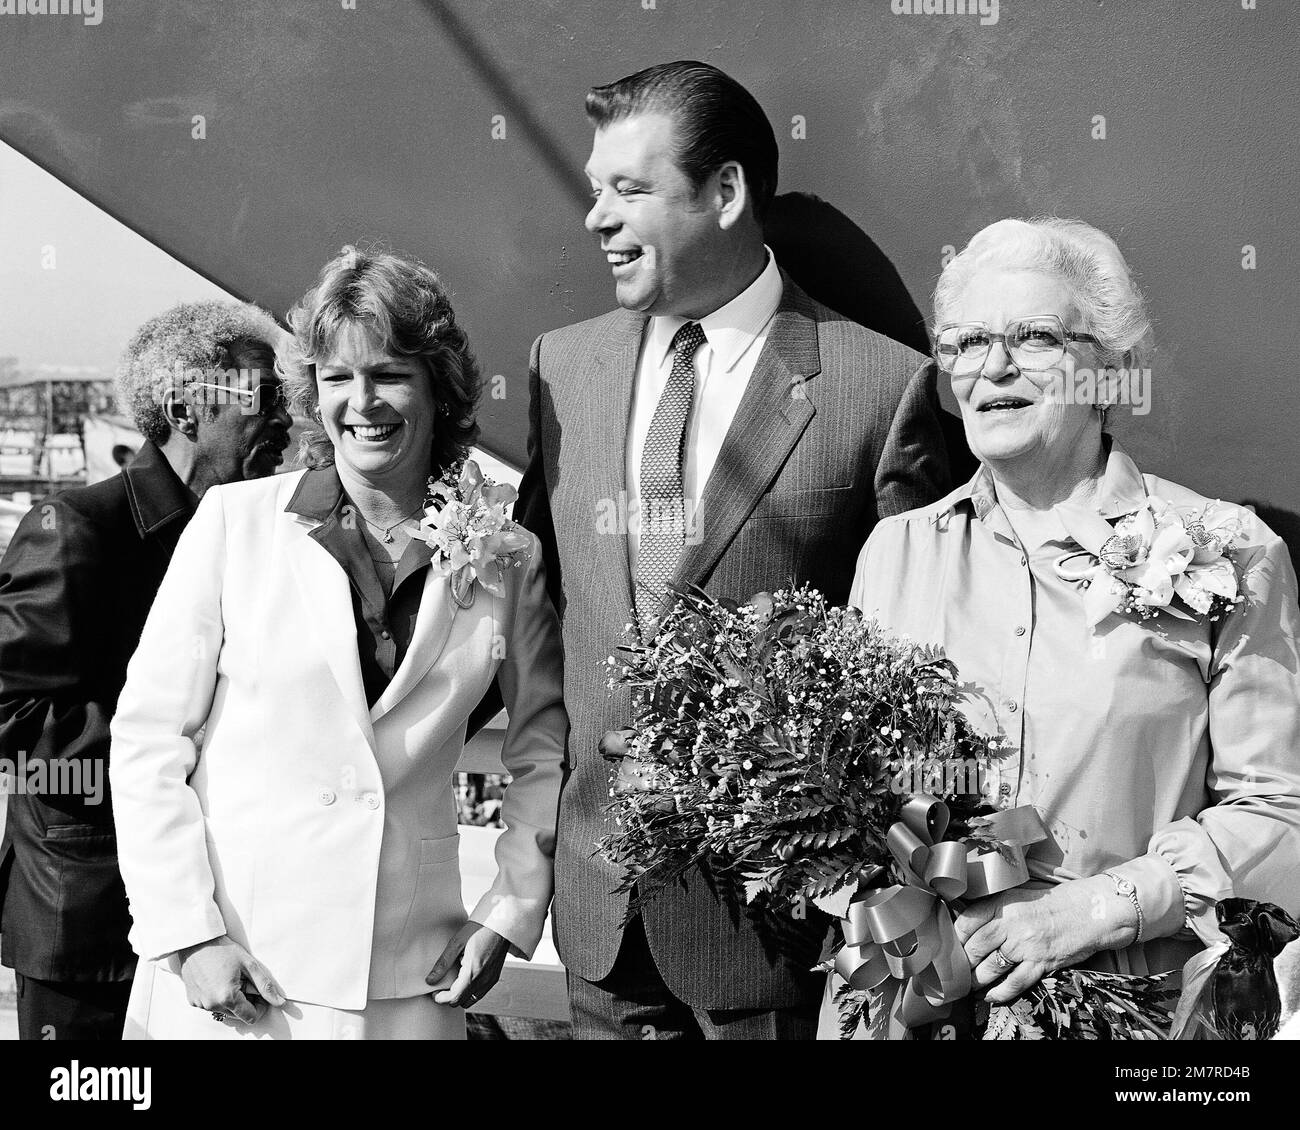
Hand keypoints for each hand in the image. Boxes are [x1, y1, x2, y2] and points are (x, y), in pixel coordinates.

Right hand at [177, 935, 285, 1023]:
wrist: (197, 942)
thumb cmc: (223, 950)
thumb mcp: (249, 964)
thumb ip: (265, 985)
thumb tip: (279, 1001)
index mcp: (228, 998)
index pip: (251, 1017)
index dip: (260, 1006)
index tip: (260, 994)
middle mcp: (212, 1005)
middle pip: (238, 1015)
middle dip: (245, 1001)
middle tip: (245, 981)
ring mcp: (201, 1004)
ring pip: (224, 1011)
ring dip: (231, 1000)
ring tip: (230, 979)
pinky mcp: (192, 1001)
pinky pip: (210, 1006)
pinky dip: (217, 998)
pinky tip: (217, 981)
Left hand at [426, 922, 510, 1007]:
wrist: (500, 922)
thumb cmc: (479, 929)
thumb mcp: (456, 943)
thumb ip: (443, 964)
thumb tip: (431, 979)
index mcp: (472, 972)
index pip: (454, 998)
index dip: (441, 998)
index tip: (434, 992)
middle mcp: (483, 980)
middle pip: (462, 1002)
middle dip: (449, 997)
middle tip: (441, 987)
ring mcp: (491, 979)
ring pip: (472, 999)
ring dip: (461, 995)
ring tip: (453, 982)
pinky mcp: (495, 976)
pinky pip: (480, 992)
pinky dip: (470, 990)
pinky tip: (465, 977)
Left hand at [953, 877, 1138, 1003]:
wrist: (1090, 911)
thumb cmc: (1053, 901)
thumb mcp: (1019, 895)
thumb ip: (996, 908)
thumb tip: (971, 924)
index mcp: (1003, 903)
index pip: (967, 922)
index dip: (956, 937)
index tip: (952, 945)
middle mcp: (1010, 924)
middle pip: (975, 948)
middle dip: (964, 963)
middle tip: (959, 970)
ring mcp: (1025, 945)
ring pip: (991, 968)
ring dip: (978, 980)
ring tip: (972, 984)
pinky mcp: (1041, 963)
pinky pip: (1014, 983)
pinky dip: (1000, 992)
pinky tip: (992, 996)